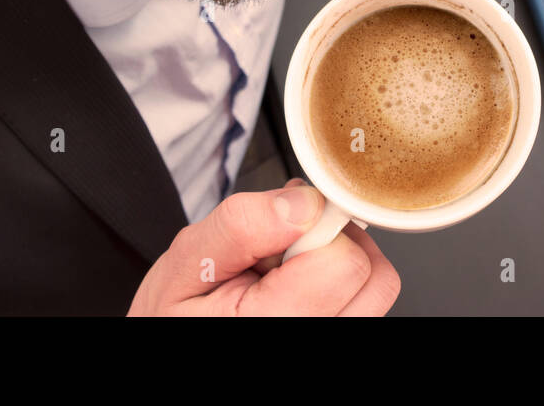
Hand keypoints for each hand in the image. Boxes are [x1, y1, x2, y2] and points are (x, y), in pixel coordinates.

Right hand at [126, 178, 400, 314]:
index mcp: (274, 326)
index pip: (342, 260)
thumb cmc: (177, 311)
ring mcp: (331, 340)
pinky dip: (338, 280)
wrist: (167, 335)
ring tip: (287, 266)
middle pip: (371, 273)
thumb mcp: (188, 259)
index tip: (279, 226)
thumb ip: (242, 226)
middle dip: (329, 242)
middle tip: (279, 249)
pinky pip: (366, 298)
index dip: (312, 227)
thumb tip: (302, 203)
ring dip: (339, 259)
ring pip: (376, 286)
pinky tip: (297, 282)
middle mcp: (314, 338)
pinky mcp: (337, 331)